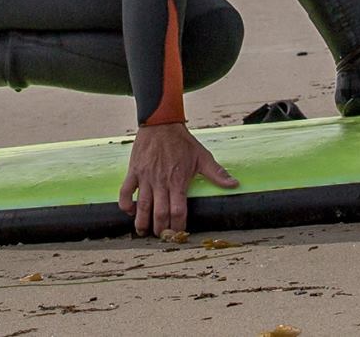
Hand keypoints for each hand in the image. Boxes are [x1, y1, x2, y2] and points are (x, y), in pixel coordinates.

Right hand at [118, 122, 236, 237]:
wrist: (161, 123)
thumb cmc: (182, 141)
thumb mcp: (202, 156)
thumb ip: (217, 173)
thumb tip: (234, 184)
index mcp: (178, 180)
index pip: (178, 211)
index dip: (178, 225)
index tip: (180, 234)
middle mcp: (161, 182)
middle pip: (160, 213)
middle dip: (161, 229)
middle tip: (162, 237)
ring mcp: (145, 177)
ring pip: (142, 206)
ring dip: (142, 222)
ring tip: (144, 232)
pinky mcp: (134, 171)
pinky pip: (125, 192)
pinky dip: (126, 204)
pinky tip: (129, 211)